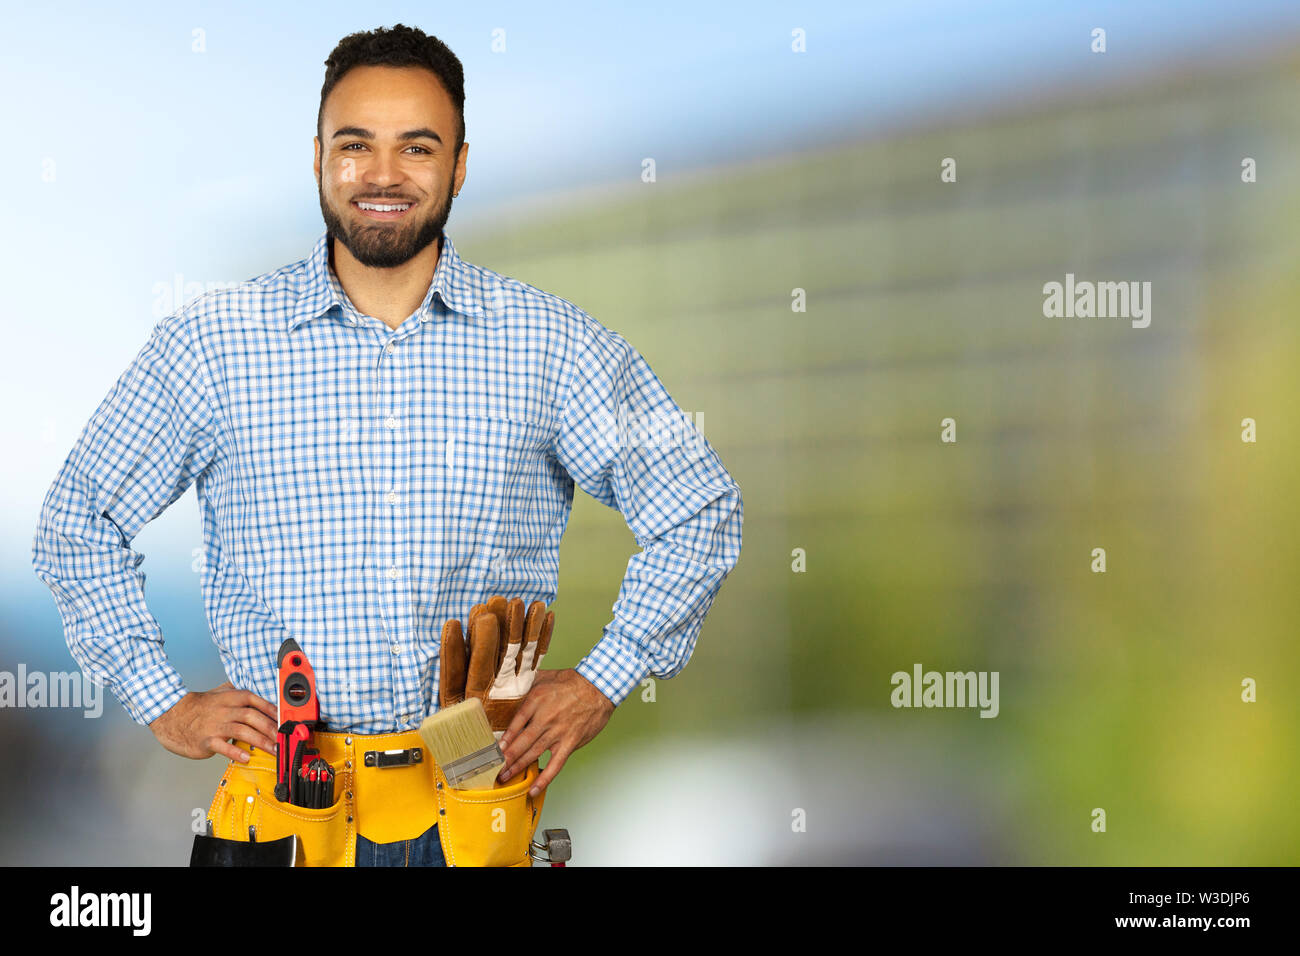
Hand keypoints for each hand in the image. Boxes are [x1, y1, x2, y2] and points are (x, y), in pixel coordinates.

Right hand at [149, 681, 278, 762]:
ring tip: (274, 751)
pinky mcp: (206, 740)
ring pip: (242, 731)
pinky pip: (222, 746)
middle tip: (285, 740)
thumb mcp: (220, 692)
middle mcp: (225, 709)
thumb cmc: (200, 706)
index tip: (287, 722)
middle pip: (254, 717)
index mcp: (232, 697)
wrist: (171, 715)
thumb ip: (240, 691)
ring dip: (261, 742)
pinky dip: (235, 752)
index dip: (274, 711)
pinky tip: (246, 757)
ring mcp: (215, 725)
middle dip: (272, 729)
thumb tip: (261, 689)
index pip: (258, 701)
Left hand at [497, 668, 614, 796]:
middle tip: (494, 769)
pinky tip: (533, 789)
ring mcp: (558, 732)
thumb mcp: (545, 676)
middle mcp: (545, 718)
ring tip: (505, 777)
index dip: (504, 738)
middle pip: (520, 742)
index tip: (494, 749)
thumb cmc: (573, 682)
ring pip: (533, 754)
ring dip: (517, 767)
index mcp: (536, 700)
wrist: (599, 688)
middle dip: (505, 758)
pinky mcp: (570, 743)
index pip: (514, 723)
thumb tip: (509, 684)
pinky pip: (555, 765)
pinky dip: (544, 779)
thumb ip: (526, 682)